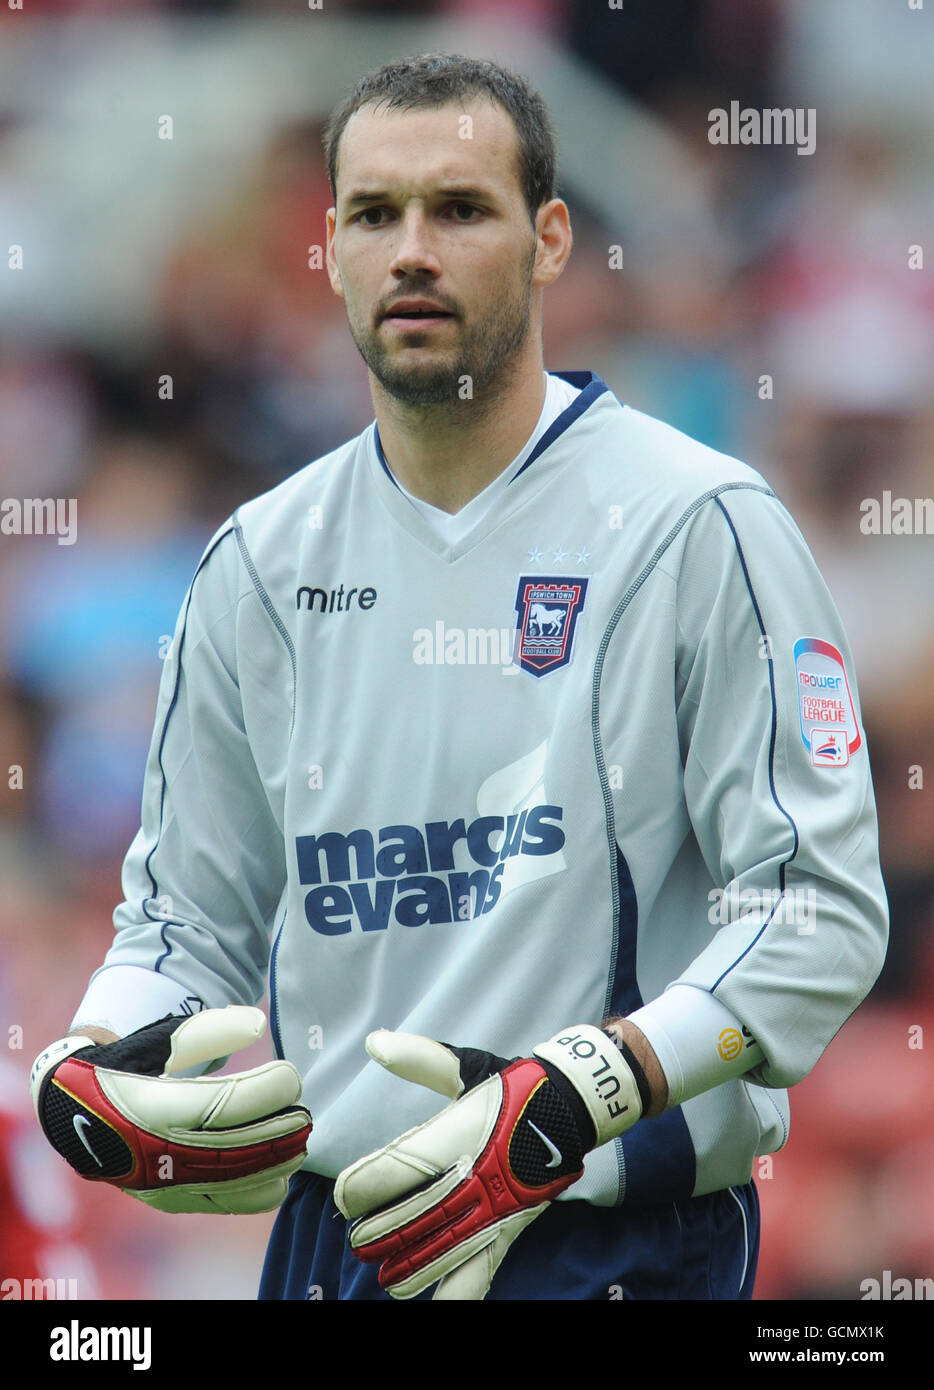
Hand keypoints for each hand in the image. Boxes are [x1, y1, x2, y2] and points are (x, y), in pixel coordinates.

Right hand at [30, 1006, 311, 1213]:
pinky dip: (256, 1193)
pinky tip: (282, 1174)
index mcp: (148, 1107)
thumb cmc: (126, 1065)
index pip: (220, 1106)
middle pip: (231, 1148)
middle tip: (306, 1113)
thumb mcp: (159, 1039)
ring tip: (301, 1141)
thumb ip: (209, 1029)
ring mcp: (160, 1182)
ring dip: (273, 1163)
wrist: (75, 1113)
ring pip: (228, 1181)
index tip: (291, 1075)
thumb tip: (256, 1024)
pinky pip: (219, 1203)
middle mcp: (152, 1153)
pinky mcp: (170, 1199)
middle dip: (277, 1130)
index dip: (263, 1092)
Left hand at [335, 1025, 645, 1298]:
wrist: (572, 1108)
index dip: (365, 1185)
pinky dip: (457, 1294)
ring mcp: (495, 1206)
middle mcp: (475, 1174)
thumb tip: (375, 1041)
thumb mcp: (466, 1067)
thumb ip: (419, 1058)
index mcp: (458, 1133)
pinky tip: (437, 1306)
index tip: (346, 1197)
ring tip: (386, 1276)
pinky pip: (483, 1271)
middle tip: (358, 1242)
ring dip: (410, 1267)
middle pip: (415, 1214)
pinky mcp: (511, 1228)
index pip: (400, 1166)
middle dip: (380, 1232)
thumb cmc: (510, 1087)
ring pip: (444, 1249)